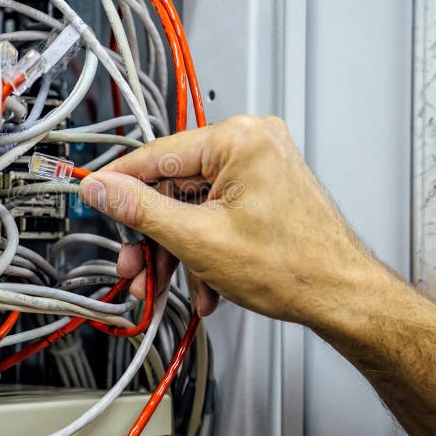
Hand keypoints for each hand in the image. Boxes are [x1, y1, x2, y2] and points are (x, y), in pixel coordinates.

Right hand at [78, 115, 378, 324]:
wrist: (344, 297)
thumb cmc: (296, 268)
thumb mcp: (198, 238)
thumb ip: (140, 209)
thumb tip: (102, 188)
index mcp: (238, 138)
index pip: (155, 156)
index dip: (118, 184)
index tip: (92, 198)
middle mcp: (251, 141)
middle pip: (173, 185)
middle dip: (152, 235)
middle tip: (133, 265)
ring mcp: (260, 164)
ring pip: (192, 204)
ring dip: (174, 249)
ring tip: (162, 284)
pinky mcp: (263, 187)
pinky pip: (215, 210)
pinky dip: (202, 246)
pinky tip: (201, 283)